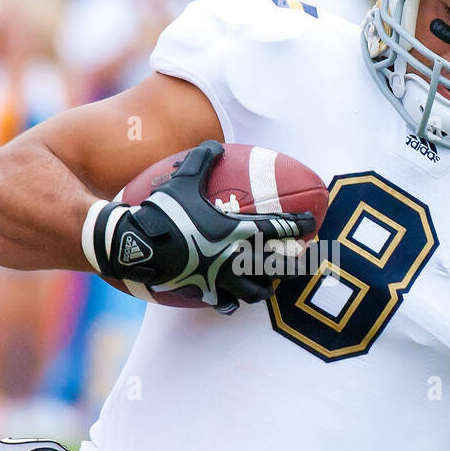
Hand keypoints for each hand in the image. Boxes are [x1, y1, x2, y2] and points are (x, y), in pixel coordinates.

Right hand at [84, 141, 315, 312]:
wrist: (138, 247)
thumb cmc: (164, 212)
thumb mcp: (183, 180)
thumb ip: (202, 161)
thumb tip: (214, 146)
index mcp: (239, 231)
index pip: (281, 228)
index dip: (299, 225)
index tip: (311, 224)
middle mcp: (237, 259)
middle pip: (279, 268)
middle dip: (297, 266)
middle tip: (304, 263)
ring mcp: (222, 280)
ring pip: (256, 293)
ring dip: (265, 288)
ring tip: (269, 286)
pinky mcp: (205, 293)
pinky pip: (226, 304)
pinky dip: (232, 303)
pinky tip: (231, 301)